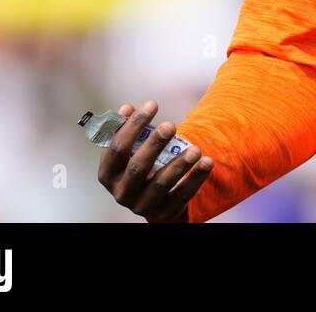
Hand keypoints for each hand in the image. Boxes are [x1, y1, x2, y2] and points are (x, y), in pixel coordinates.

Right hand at [97, 100, 213, 220]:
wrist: (149, 197)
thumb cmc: (137, 163)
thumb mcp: (129, 149)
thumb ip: (126, 128)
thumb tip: (126, 108)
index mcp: (108, 174)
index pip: (117, 148)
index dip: (132, 125)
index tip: (152, 104)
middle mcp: (122, 193)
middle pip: (138, 167)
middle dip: (154, 145)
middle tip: (171, 125)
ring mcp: (143, 205)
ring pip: (161, 184)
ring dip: (179, 165)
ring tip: (195, 148)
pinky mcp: (165, 212)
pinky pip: (182, 195)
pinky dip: (196, 178)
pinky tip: (207, 162)